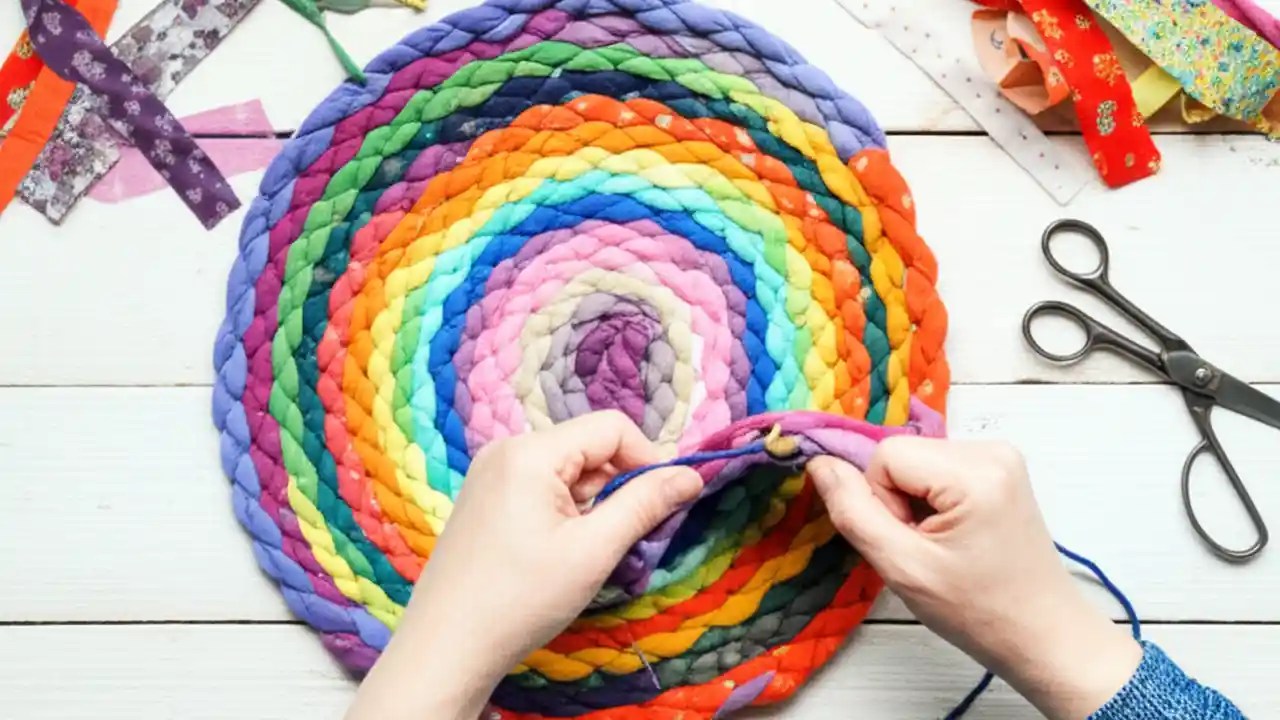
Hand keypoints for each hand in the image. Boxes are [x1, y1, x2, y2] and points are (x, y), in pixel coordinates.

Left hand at [345, 411, 702, 719]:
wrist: (446, 646)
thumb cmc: (521, 599)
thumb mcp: (594, 551)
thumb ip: (645, 505)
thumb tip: (692, 475)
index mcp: (530, 452)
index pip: (612, 428)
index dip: (648, 459)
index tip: (666, 504)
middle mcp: (506, 449)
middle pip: (588, 446)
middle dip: (619, 484)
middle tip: (627, 537)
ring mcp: (491, 473)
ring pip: (568, 469)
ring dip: (594, 502)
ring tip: (588, 552)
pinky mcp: (485, 498)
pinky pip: (542, 486)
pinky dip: (567, 510)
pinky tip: (561, 552)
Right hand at [807, 438, 1141, 719]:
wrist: (1043, 636)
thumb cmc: (977, 611)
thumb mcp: (904, 568)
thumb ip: (854, 512)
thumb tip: (818, 463)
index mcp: (976, 470)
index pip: (886, 455)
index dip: (880, 500)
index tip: (909, 543)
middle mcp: (993, 449)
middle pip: (902, 454)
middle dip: (897, 500)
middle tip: (925, 549)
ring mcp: (1001, 456)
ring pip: (917, 461)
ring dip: (914, 502)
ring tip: (942, 546)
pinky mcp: (1002, 469)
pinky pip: (938, 468)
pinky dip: (933, 501)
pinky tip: (954, 536)